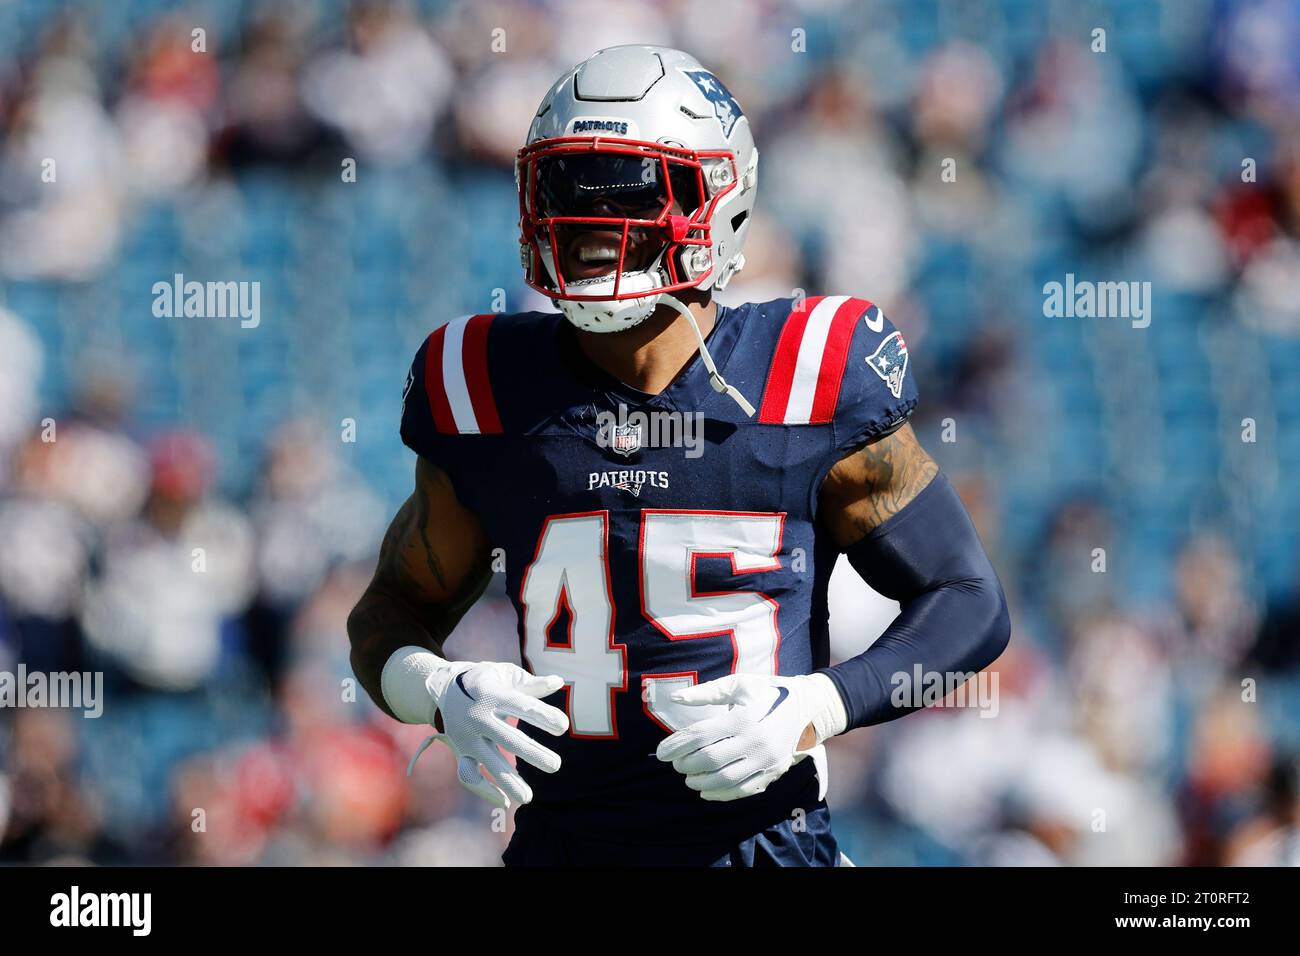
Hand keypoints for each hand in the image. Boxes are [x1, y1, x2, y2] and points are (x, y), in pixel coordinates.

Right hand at [411, 660, 569, 808]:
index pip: (520, 706)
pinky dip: (483, 790)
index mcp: (491, 693)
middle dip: (531, 753)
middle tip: (555, 765)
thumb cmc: (487, 681)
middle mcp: (477, 717)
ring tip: (528, 798)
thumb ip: (532, 684)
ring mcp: (467, 737)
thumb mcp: (507, 675)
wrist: (445, 688)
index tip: (563, 726)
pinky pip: (468, 775)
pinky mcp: (461, 752)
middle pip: (507, 738)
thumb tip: (558, 682)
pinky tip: (504, 802)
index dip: (541, 715)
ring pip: (487, 762)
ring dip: (508, 781)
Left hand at [655, 673, 844, 801]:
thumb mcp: (737, 684)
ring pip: (725, 780)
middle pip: (710, 760)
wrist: (806, 706)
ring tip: (688, 777)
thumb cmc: (765, 691)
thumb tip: (675, 698)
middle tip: (675, 763)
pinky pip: (743, 790)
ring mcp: (766, 760)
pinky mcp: (773, 772)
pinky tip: (706, 791)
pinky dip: (721, 794)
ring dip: (700, 782)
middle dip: (686, 764)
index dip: (676, 745)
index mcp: (744, 717)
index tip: (661, 752)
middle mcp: (756, 741)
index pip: (700, 736)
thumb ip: (705, 692)